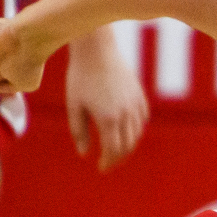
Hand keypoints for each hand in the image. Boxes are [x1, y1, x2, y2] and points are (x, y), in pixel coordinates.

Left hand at [63, 28, 148, 171]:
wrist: (97, 49)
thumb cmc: (80, 76)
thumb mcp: (74, 105)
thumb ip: (79, 131)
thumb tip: (84, 153)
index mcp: (108, 119)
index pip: (113, 151)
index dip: (108, 162)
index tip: (101, 168)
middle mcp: (125, 114)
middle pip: (127, 146)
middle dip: (118, 157)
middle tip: (109, 162)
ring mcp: (135, 104)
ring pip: (137, 134)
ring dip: (128, 145)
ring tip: (116, 149)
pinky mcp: (139, 94)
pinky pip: (142, 119)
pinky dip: (136, 129)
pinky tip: (127, 130)